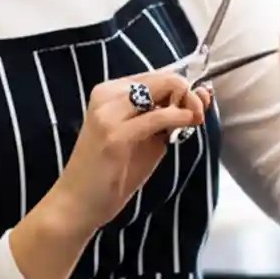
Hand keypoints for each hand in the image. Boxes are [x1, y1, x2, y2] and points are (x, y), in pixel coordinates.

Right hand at [51, 70, 212, 232]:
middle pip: (164, 78)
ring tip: (195, 120)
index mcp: (111, 91)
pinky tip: (186, 124)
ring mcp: (109, 112)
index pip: (159, 76)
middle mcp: (108, 94)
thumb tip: (200, 98)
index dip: (185, 86)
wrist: (78, 203)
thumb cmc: (112, 173)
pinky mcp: (114, 133)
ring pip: (163, 89)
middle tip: (199, 113)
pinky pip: (157, 116)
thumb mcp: (145, 139)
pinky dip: (178, 116)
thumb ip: (167, 119)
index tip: (201, 103)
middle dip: (189, 93)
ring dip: (187, 102)